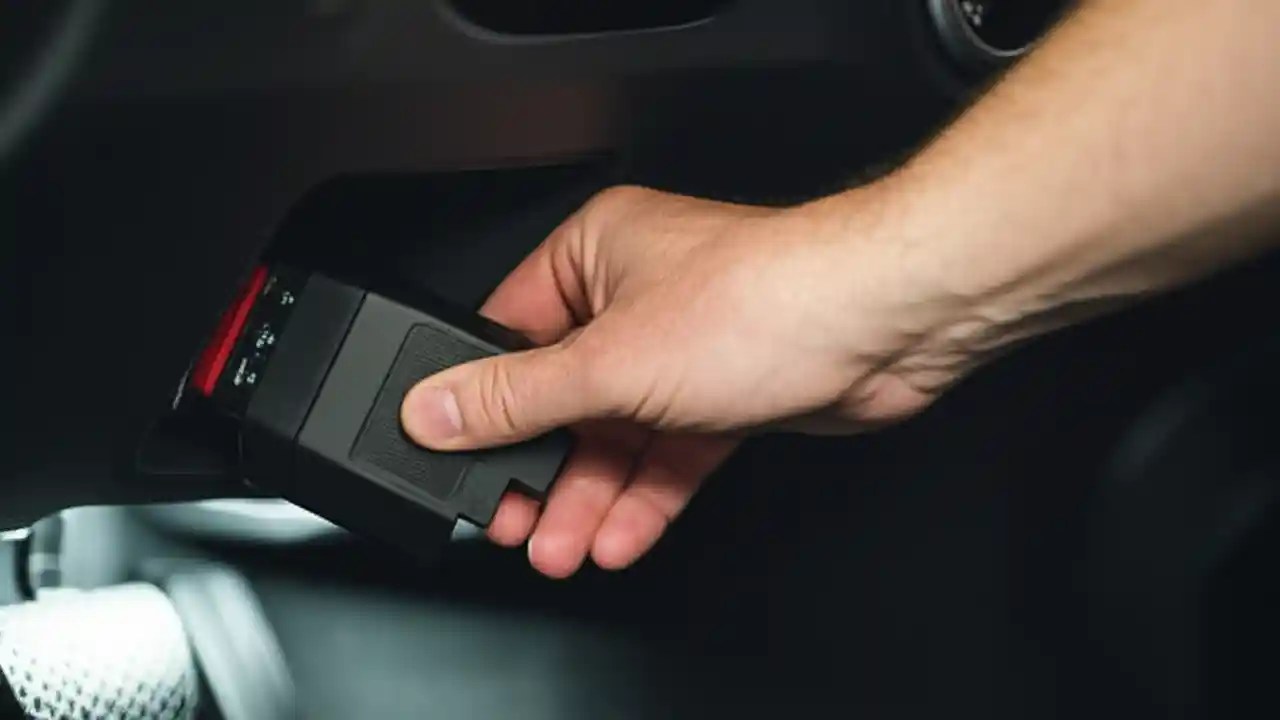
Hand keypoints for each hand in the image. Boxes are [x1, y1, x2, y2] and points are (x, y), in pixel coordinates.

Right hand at [401, 185, 965, 576]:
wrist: (882, 327)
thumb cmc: (763, 299)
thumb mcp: (608, 362)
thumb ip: (514, 396)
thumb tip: (434, 405)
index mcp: (595, 254)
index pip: (510, 333)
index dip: (481, 402)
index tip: (458, 456)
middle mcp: (637, 294)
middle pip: (565, 395)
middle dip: (542, 468)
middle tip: (515, 522)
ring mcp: (684, 347)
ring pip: (617, 433)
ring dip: (590, 495)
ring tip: (561, 546)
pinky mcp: (725, 392)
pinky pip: (668, 451)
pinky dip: (644, 495)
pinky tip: (619, 535)